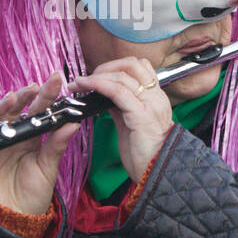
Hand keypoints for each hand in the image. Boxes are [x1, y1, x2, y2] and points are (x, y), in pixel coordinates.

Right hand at [0, 72, 79, 216]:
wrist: (16, 220)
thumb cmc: (33, 194)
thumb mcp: (48, 168)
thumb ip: (57, 145)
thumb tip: (73, 122)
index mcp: (30, 136)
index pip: (38, 110)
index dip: (47, 95)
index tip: (58, 79)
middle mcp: (11, 135)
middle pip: (16, 110)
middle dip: (25, 95)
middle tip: (37, 85)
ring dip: (3, 107)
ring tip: (13, 97)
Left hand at [70, 56, 172, 182]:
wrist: (157, 173)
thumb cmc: (145, 155)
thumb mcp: (132, 125)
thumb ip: (121, 107)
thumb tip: (105, 95)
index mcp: (156, 98)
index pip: (139, 67)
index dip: (116, 66)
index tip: (97, 75)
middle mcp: (156, 97)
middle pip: (132, 64)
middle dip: (106, 66)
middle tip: (87, 78)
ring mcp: (150, 104)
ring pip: (123, 75)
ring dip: (97, 75)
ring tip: (79, 83)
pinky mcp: (141, 115)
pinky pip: (118, 91)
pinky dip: (99, 85)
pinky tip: (86, 87)